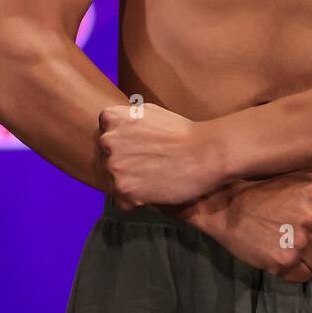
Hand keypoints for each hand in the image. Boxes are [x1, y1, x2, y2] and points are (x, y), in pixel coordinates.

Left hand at [97, 101, 217, 207]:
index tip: (143, 148)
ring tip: (155, 178)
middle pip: (107, 160)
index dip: (124, 146)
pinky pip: (122, 201)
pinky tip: (155, 190)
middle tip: (151, 166)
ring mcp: (113, 164)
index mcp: (110, 118)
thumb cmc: (182, 132)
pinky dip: (136, 201)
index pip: (106, 138)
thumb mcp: (150, 111)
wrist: (205, 153)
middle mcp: (107, 140)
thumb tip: (113, 124)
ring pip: (112, 182)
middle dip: (124, 165)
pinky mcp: (123, 188)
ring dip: (129, 184)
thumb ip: (127, 118)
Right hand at [192, 169, 311, 282]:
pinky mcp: (285, 262)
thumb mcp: (299, 175)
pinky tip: (280, 256)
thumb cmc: (264, 190)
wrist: (226, 208)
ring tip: (286, 245)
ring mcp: (300, 241)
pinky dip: (294, 271)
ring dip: (306, 257)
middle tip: (294, 233)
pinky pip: (304, 276)